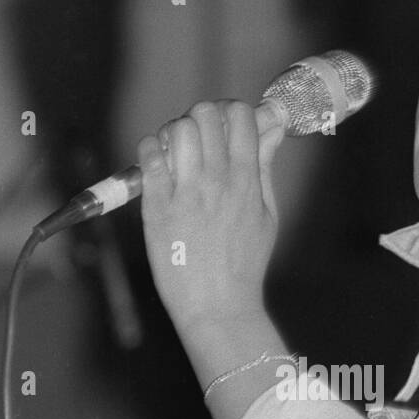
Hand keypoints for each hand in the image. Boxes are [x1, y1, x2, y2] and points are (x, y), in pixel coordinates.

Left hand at [137, 99, 284, 334]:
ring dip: (176, 132)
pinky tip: (158, 163)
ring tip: (177, 152)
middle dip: (203, 118)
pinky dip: (151, 148)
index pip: (240, 115)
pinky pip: (148, 156)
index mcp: (246, 181)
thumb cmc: (244, 264)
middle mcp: (216, 181)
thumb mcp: (267, 213)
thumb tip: (271, 128)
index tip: (228, 127)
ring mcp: (184, 193)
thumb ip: (264, 166)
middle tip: (201, 138)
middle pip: (205, 113)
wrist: (217, 306)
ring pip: (176, 128)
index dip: (233, 112)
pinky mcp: (156, 206)